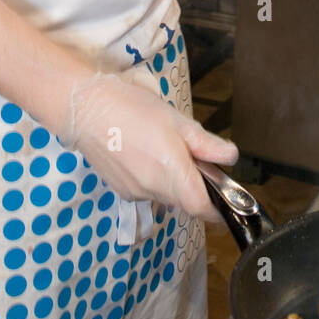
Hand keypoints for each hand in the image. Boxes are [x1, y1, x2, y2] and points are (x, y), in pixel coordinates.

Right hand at [64, 72, 238, 222]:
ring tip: (163, 150)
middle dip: (194, 186)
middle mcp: (153, 190)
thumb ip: (205, 144)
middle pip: (184, 201)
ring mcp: (135, 193)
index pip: (200, 208)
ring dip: (173, 182)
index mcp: (172, 172)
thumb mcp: (177, 120)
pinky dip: (153, 179)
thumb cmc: (134, 109)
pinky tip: (144, 155)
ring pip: (165, 196)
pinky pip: (147, 192)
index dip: (217, 209)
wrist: (87, 110)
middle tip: (193, 157)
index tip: (225, 200)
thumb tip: (231, 158)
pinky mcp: (121, 190)